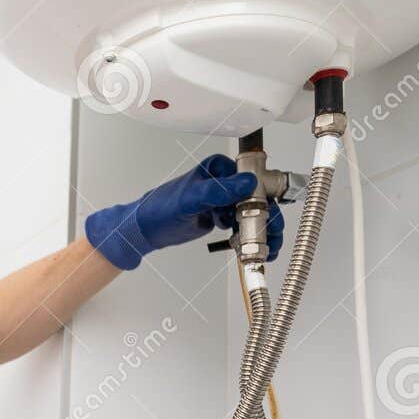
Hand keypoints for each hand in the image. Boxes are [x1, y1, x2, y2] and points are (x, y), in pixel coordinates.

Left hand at [85, 154, 282, 270]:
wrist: (147, 229)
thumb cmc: (161, 208)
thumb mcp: (190, 198)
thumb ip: (217, 190)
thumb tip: (247, 182)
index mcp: (220, 168)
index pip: (253, 178)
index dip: (262, 197)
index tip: (264, 215)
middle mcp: (226, 181)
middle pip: (259, 197)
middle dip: (267, 218)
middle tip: (271, 236)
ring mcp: (226, 199)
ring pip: (254, 212)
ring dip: (262, 230)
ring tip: (267, 248)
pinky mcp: (223, 216)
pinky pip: (243, 224)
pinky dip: (249, 236)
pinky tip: (251, 249)